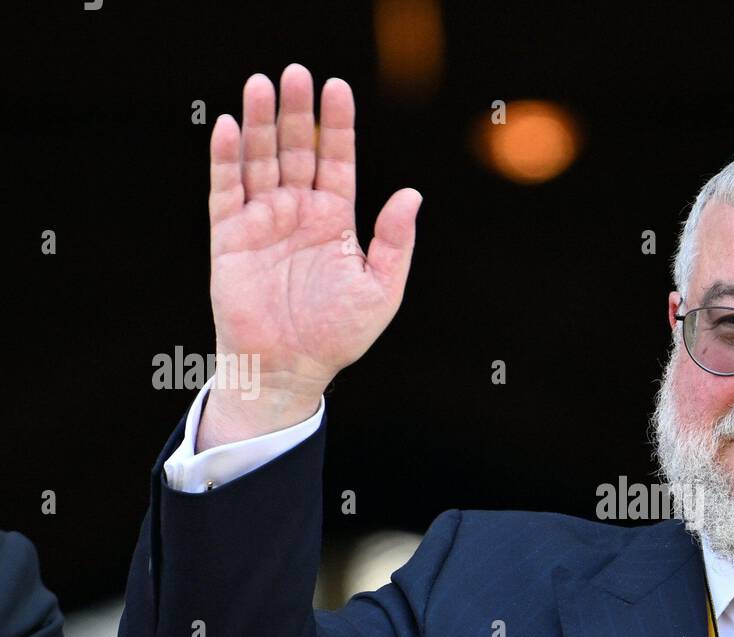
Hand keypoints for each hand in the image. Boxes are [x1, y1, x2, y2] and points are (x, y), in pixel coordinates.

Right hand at [200, 63, 420, 447]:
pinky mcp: (231, 238)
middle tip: (295, 73)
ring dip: (259, 123)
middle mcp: (298, 213)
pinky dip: (226, 160)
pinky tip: (227, 127)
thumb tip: (412, 194)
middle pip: (296, 149)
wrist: (290, 370)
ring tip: (260, 85)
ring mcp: (263, 222)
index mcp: (336, 220)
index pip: (336, 160)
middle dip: (296, 111)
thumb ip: (395, 241)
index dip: (337, 124)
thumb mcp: (381, 289)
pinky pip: (225, 191)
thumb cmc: (338, 335)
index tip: (338, 87)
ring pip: (260, 161)